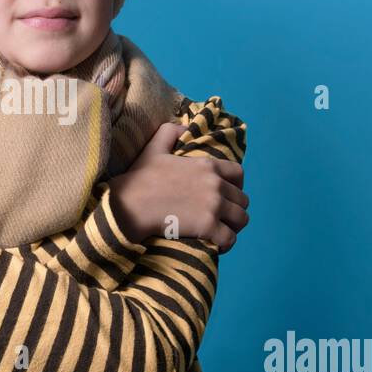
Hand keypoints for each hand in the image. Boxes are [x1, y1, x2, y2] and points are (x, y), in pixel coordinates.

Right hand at [107, 122, 248, 250]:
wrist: (129, 205)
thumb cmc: (140, 178)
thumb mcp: (154, 147)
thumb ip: (170, 132)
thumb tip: (182, 126)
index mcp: (207, 166)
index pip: (239, 174)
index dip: (236, 186)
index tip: (226, 195)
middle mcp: (216, 185)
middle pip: (242, 199)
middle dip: (234, 208)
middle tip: (221, 217)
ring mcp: (214, 206)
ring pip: (242, 219)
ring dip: (233, 226)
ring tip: (221, 231)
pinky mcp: (208, 227)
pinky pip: (230, 238)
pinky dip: (227, 243)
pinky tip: (217, 245)